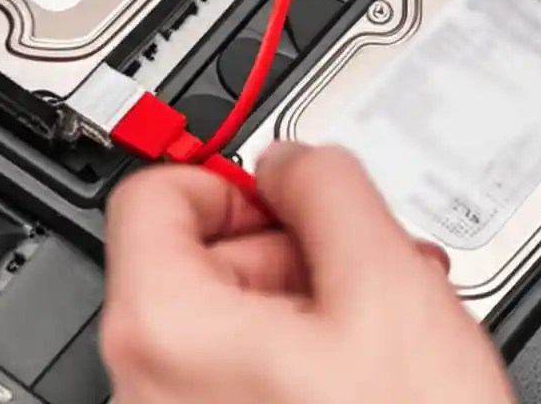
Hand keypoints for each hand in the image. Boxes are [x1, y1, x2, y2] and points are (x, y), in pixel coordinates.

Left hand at [100, 144, 516, 403]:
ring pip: (233, 319)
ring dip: (316, 300)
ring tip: (390, 318)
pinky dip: (305, 354)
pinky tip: (371, 365)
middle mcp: (150, 388)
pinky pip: (242, 376)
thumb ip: (327, 190)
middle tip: (368, 261)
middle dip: (295, 247)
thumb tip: (293, 160)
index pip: (152, 193)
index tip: (284, 191)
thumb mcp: (385, 287)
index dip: (228, 176)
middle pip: (200, 258)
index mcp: (165, 331)